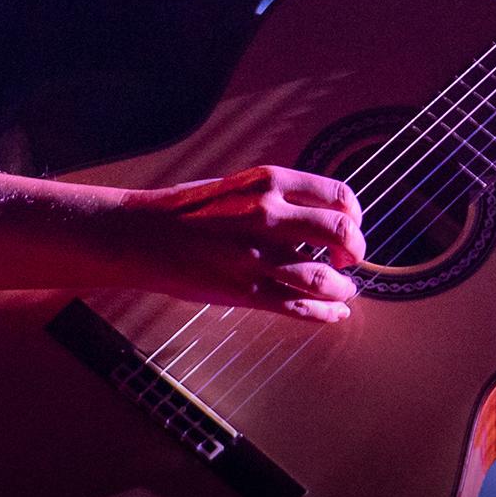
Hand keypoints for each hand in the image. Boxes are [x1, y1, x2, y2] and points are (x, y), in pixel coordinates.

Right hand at [104, 164, 364, 322]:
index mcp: (269, 183)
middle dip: (356, 250)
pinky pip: (297, 306)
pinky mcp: (244, 290)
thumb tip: (316, 214)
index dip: (353, 214)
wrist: (139, 234)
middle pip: (341, 233)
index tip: (351, 224)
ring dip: (342, 289)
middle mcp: (269, 215)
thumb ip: (277, 197)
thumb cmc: (186, 210)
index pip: (337, 194)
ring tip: (344, 291)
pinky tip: (334, 314)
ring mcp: (257, 255)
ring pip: (324, 278)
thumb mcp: (237, 186)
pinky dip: (324, 314)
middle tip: (351, 260)